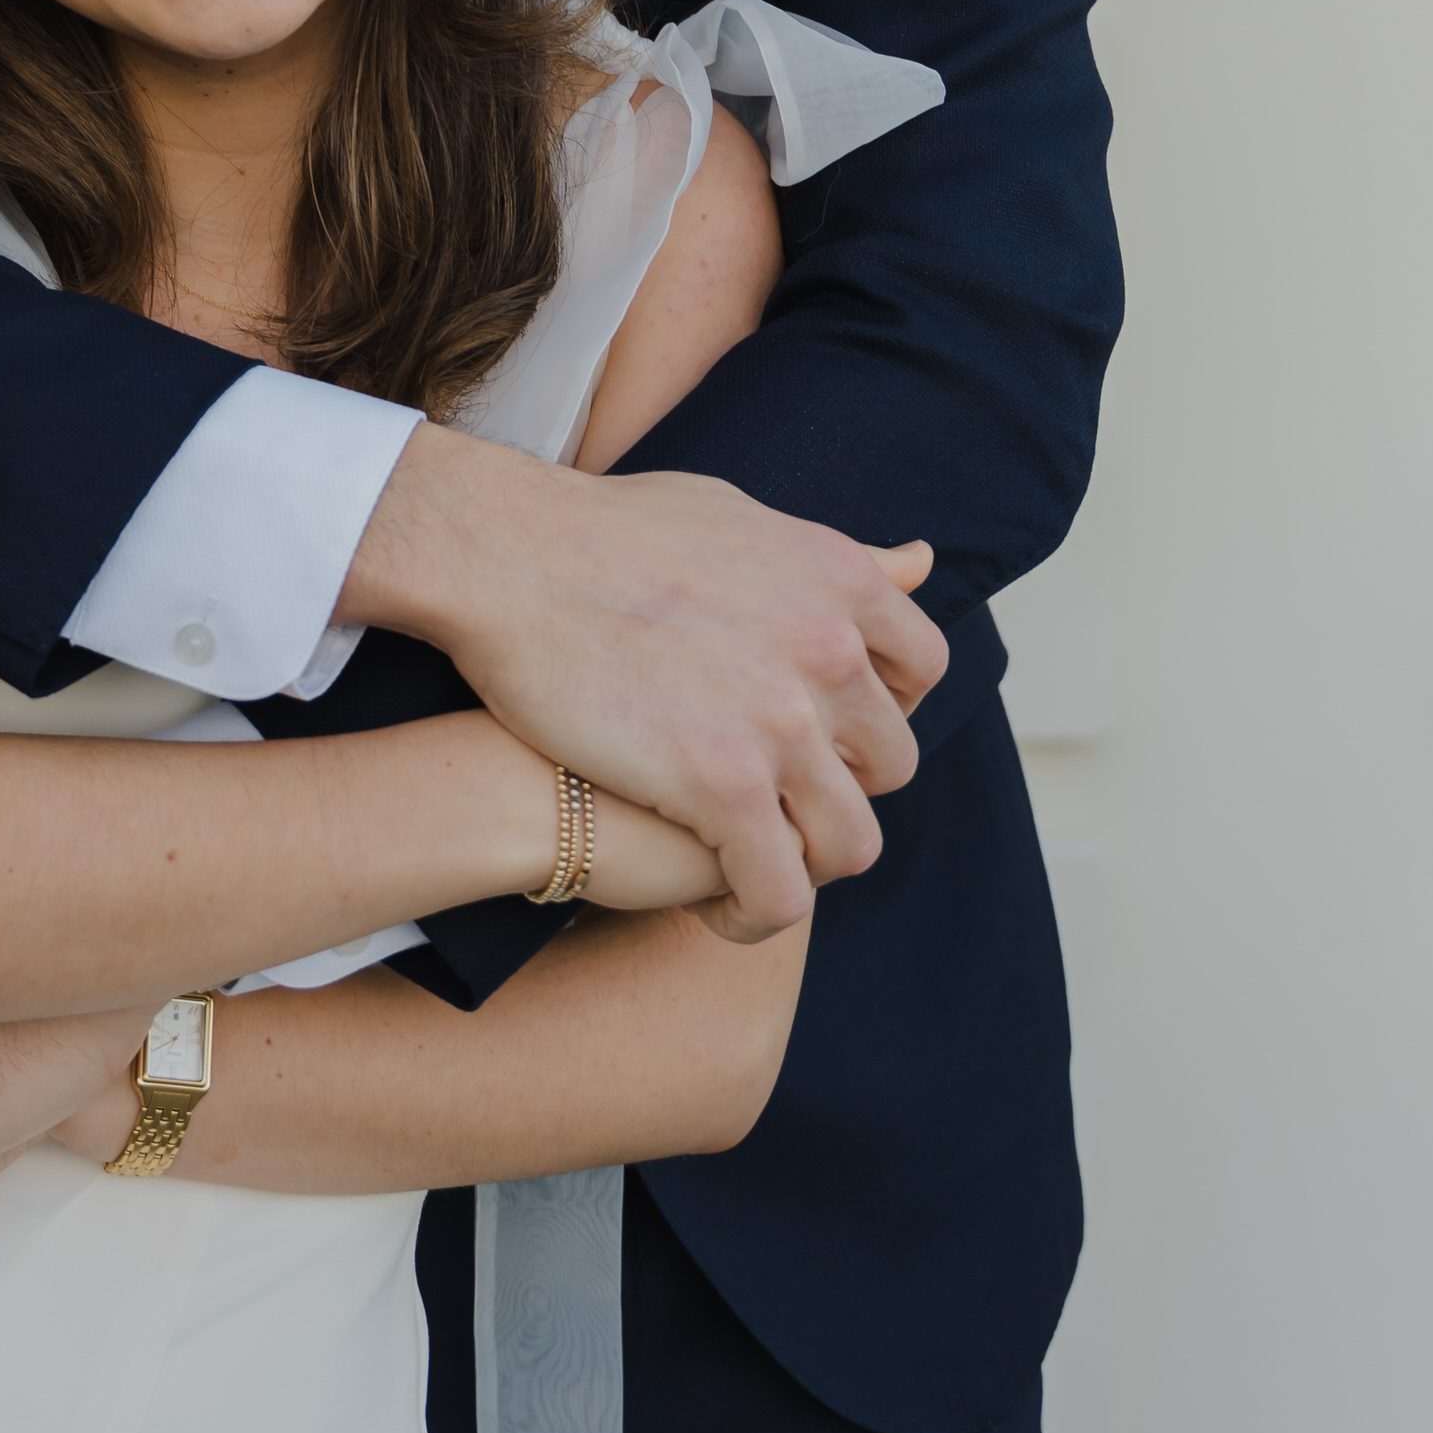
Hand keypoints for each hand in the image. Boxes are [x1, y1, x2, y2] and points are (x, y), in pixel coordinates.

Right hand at [343, 430, 944, 939]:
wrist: (509, 558)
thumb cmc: (603, 533)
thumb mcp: (740, 517)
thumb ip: (836, 557)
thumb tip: (921, 563)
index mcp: (840, 581)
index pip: (922, 671)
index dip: (878, 709)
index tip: (825, 729)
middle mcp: (830, 652)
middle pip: (889, 764)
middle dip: (837, 786)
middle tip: (771, 795)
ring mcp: (783, 723)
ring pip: (848, 842)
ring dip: (805, 862)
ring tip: (749, 861)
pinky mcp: (724, 787)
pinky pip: (783, 893)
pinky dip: (756, 914)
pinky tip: (717, 904)